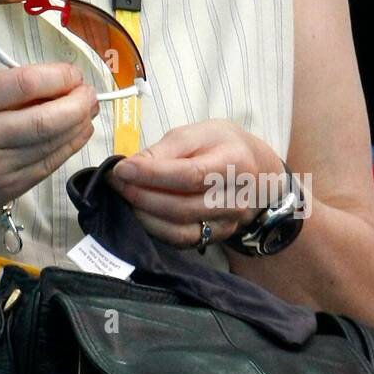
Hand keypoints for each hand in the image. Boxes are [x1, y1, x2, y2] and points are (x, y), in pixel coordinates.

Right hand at [0, 63, 99, 229]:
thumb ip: (5, 92)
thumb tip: (58, 83)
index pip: (26, 83)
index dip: (60, 76)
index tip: (72, 73)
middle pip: (48, 119)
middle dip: (79, 103)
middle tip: (90, 94)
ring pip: (54, 145)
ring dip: (79, 125)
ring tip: (88, 111)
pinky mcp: (7, 191)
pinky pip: (48, 166)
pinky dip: (68, 147)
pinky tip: (77, 134)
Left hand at [103, 118, 285, 248]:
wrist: (257, 170)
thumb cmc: (222, 145)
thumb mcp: (198, 133)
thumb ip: (165, 149)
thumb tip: (131, 166)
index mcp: (234, 163)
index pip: (189, 175)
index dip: (152, 174)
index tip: (121, 169)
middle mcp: (236, 199)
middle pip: (182, 206)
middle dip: (142, 195)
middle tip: (116, 183)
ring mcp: (229, 222)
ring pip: (180, 229)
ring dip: (144, 214)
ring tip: (124, 196)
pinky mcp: (217, 237)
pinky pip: (182, 241)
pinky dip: (155, 229)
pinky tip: (140, 213)